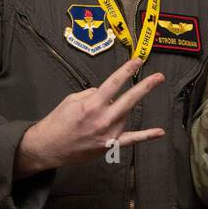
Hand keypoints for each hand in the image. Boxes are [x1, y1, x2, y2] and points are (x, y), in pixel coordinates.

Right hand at [14, 57, 164, 176]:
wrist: (48, 147)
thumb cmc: (57, 122)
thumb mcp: (71, 100)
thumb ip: (92, 94)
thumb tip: (107, 94)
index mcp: (91, 105)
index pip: (114, 83)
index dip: (127, 71)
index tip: (138, 61)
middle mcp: (102, 119)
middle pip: (129, 99)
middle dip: (145, 86)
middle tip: (159, 77)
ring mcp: (107, 134)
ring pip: (124, 115)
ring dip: (119, 111)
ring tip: (98, 118)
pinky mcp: (109, 146)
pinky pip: (131, 139)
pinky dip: (146, 136)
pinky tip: (159, 132)